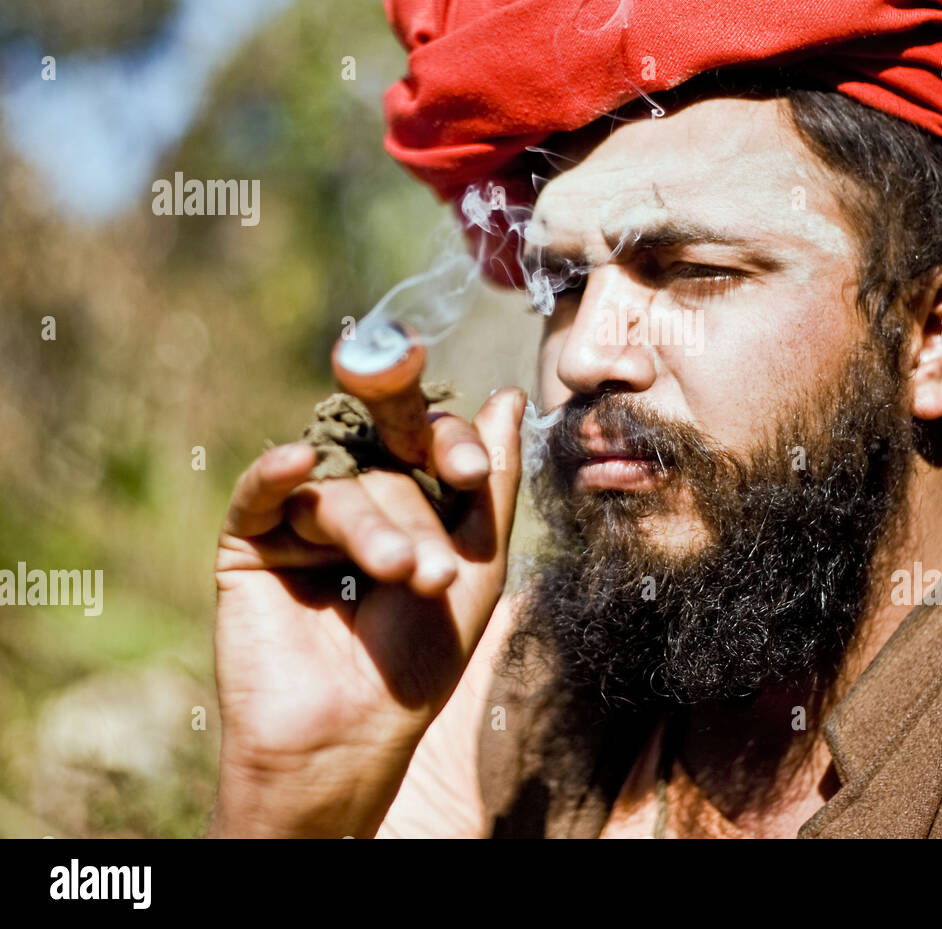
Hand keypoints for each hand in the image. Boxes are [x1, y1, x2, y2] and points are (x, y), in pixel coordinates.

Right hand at [210, 386, 525, 836]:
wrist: (354, 730)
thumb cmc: (422, 654)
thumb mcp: (477, 563)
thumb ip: (493, 482)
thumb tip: (508, 395)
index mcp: (413, 497)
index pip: (431, 439)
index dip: (453, 444)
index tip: (472, 473)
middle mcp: (358, 497)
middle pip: (386, 452)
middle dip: (418, 471)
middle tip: (450, 477)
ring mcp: (303, 516)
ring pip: (341, 486)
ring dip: (376, 526)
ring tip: (404, 575)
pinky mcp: (250, 540)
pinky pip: (260, 491)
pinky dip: (276, 472)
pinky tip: (298, 461)